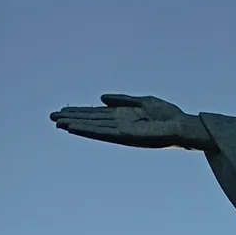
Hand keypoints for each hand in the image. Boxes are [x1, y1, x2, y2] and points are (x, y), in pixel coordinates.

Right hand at [50, 94, 210, 148]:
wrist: (184, 126)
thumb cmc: (169, 115)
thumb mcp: (143, 101)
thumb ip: (122, 100)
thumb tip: (101, 98)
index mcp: (123, 116)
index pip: (97, 114)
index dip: (80, 112)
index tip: (63, 111)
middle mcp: (120, 125)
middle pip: (91, 121)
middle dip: (72, 118)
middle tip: (51, 117)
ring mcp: (122, 131)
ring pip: (94, 128)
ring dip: (76, 125)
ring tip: (58, 122)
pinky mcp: (126, 136)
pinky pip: (103, 132)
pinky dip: (89, 129)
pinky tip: (76, 127)